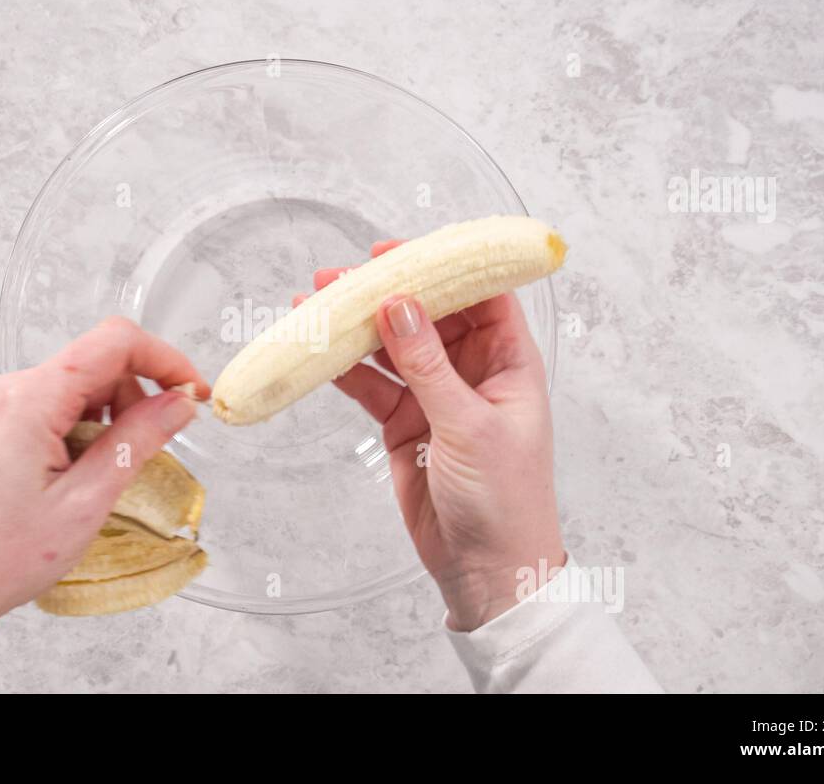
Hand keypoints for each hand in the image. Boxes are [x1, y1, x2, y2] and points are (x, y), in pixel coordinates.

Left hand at [0, 317, 209, 659]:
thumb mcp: (84, 504)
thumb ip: (137, 442)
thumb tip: (178, 403)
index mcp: (28, 400)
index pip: (114, 341)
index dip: (165, 359)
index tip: (192, 393)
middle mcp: (4, 390)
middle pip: (94, 364)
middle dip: (136, 399)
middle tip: (149, 453)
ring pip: (72, 388)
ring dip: (105, 420)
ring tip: (101, 479)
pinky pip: (45, 408)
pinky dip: (76, 431)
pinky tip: (73, 479)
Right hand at [304, 241, 565, 630]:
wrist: (487, 571)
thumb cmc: (505, 500)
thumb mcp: (469, 426)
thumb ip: (429, 364)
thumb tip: (398, 304)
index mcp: (509, 362)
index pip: (480, 294)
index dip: (441, 267)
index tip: (396, 252)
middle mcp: (472, 371)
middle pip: (427, 313)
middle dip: (385, 291)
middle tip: (338, 276)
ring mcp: (435, 396)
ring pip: (392, 346)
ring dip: (356, 326)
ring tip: (314, 304)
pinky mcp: (405, 423)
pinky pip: (371, 384)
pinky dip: (344, 368)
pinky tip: (317, 350)